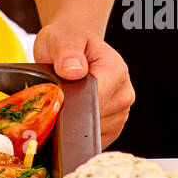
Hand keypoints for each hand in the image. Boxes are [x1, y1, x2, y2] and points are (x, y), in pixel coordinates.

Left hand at [32, 24, 134, 149]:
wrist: (74, 44)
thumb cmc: (68, 40)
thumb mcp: (62, 38)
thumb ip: (67, 52)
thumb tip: (73, 70)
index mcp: (115, 70)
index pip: (94, 99)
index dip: (71, 103)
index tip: (54, 100)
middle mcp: (123, 92)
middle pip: (93, 118)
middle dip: (70, 114)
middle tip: (54, 98)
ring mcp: (121, 111)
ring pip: (93, 131)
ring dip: (75, 123)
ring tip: (66, 101)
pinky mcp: (114, 126)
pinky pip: (96, 139)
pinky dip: (80, 132)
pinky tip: (72, 115)